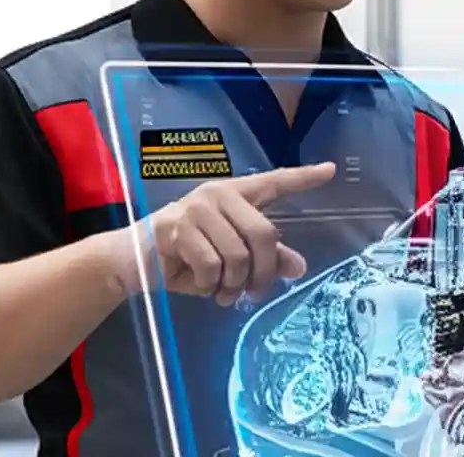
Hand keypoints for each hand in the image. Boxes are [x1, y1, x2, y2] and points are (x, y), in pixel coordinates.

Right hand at [111, 162, 335, 305]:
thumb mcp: (230, 258)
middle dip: (263, 273)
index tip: (330, 170)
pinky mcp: (177, 228)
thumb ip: (265, 258)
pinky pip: (211, 266)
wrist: (133, 261)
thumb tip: (299, 267)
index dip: (303, 178)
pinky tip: (204, 287)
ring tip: (223, 292)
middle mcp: (218, 195)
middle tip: (255, 294)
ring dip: (234, 285)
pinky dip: (211, 286)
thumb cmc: (186, 256)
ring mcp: (196, 208)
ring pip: (237, 256)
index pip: (274, 182)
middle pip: (264, 235)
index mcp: (235, 194)